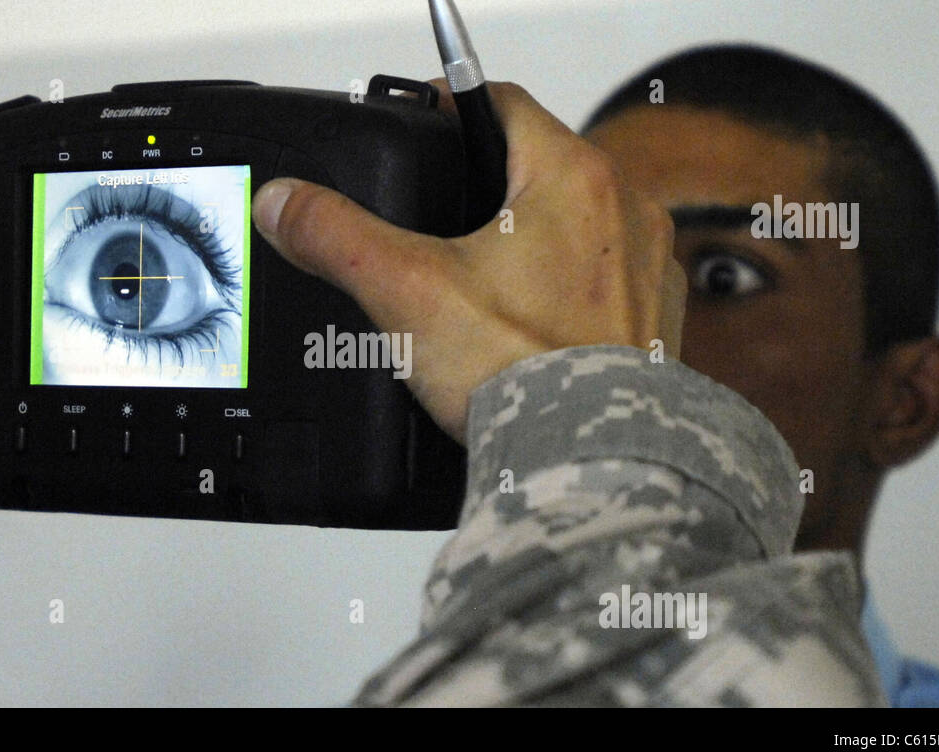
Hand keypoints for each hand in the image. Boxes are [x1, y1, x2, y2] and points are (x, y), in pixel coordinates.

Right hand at [249, 81, 684, 442]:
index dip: (449, 106)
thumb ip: (337, 236)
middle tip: (435, 215)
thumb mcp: (405, 291)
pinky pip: (602, 281)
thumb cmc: (524, 373)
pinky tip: (525, 326)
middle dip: (485, 186)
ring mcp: (649, 267)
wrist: (590, 460)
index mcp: (574, 178)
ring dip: (530, 239)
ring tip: (476, 277)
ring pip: (574, 226)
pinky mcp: (654, 320)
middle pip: (538, 166)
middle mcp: (627, 211)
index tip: (418, 123)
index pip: (503, 103)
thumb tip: (284, 203)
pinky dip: (565, 292)